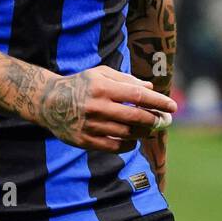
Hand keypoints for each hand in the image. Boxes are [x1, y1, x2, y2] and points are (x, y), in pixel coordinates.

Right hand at [38, 65, 176, 153]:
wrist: (49, 102)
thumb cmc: (81, 85)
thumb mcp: (100, 74)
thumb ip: (126, 80)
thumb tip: (150, 88)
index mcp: (102, 87)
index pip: (138, 95)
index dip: (158, 101)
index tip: (173, 106)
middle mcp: (97, 106)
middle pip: (135, 117)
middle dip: (155, 120)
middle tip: (166, 121)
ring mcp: (91, 125)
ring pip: (127, 133)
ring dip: (144, 132)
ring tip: (152, 129)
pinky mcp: (85, 140)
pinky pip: (114, 146)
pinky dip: (129, 144)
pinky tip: (134, 138)